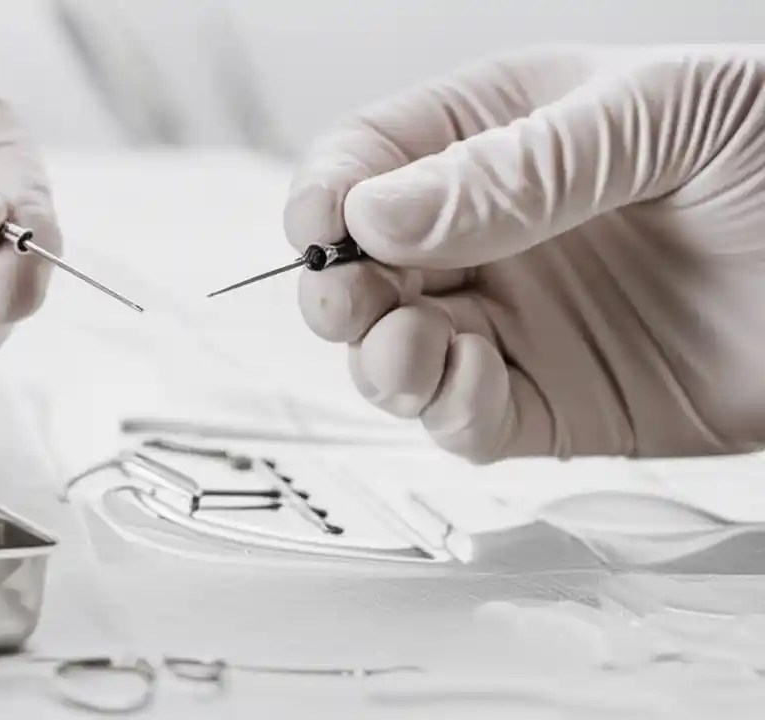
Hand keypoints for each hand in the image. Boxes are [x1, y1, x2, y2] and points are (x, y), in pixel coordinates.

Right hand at [285, 46, 764, 461]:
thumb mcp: (656, 119)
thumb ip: (515, 169)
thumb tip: (382, 211)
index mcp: (500, 133)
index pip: (369, 158)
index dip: (329, 193)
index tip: (325, 225)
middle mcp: (493, 231)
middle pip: (363, 266)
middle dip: (338, 289)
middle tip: (353, 300)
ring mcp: (518, 318)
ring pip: (397, 352)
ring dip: (380, 361)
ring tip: (409, 349)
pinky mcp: (551, 401)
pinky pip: (465, 418)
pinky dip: (445, 413)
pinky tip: (467, 387)